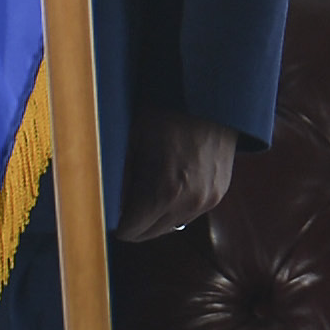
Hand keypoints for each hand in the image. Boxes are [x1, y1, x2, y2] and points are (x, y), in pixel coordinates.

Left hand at [117, 108, 239, 241]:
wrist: (209, 95)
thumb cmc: (166, 111)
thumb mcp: (133, 142)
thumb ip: (122, 181)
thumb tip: (111, 207)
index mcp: (163, 191)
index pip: (132, 231)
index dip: (117, 223)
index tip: (110, 213)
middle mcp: (188, 202)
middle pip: (151, 234)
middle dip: (135, 223)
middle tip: (124, 203)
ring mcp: (208, 199)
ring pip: (172, 226)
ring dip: (156, 216)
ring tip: (146, 190)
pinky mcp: (219, 193)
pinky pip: (190, 213)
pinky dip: (176, 207)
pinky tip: (169, 184)